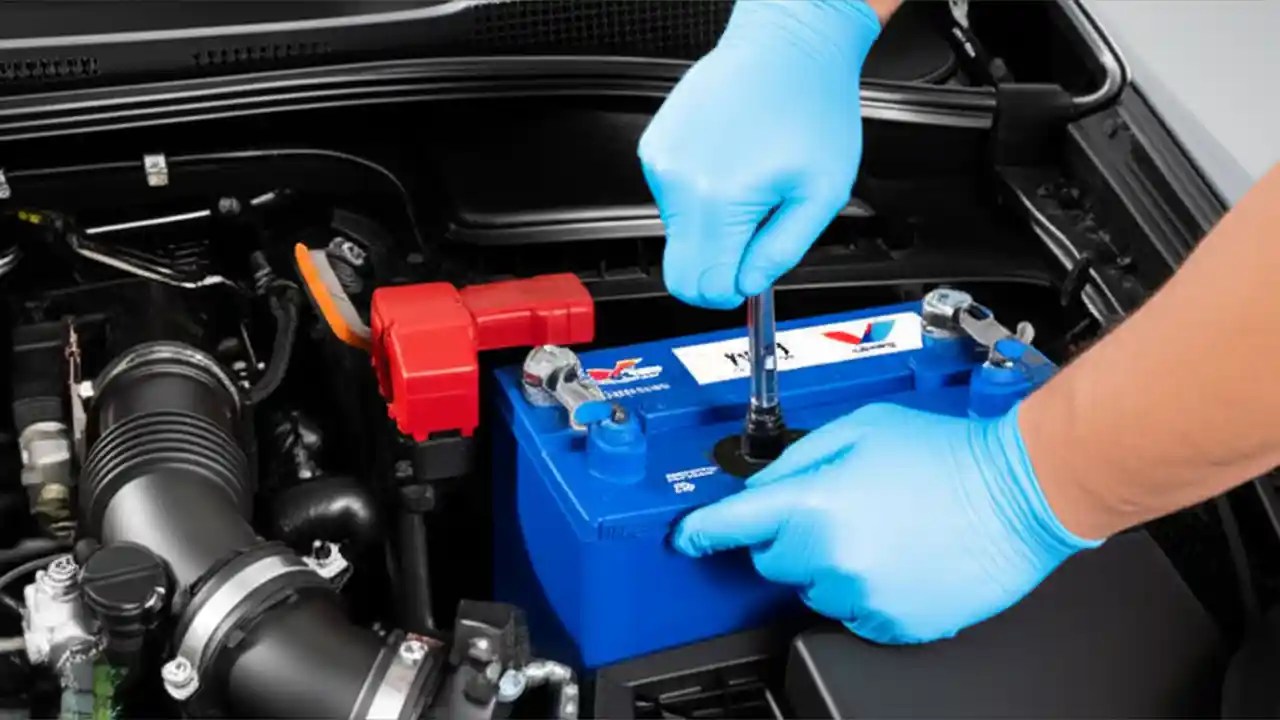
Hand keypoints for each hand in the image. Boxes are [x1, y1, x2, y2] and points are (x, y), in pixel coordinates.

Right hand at [638, 1, 881, 308]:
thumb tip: (747, 285)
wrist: (786, 45)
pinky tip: (729, 161)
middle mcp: (678, 182)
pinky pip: (672, 199)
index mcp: (719, 199)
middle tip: (751, 241)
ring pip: (678, 233)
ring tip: (748, 180)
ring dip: (712, 223)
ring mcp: (660, 162)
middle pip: (679, 269)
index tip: (746, 279)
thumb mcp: (822, 193)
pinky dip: (700, 194)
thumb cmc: (811, 106)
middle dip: (715, 268)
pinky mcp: (653, 147)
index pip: (702, 286)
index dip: (729, 292)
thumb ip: (782, 250)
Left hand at [672, 403, 1102, 643]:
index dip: (702, 531)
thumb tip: (762, 486)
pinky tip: (898, 557)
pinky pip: (852, 612)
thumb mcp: (858, 428)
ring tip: (879, 531)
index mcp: (814, 502)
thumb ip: (797, 458)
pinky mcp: (892, 623)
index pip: (731, 525)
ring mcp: (862, 595)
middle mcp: (831, 555)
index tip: (687, 538)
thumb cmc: (946, 453)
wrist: (1018, 493)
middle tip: (839, 507)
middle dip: (792, 534)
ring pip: (813, 590)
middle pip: (771, 559)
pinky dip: (864, 590)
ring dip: (830, 564)